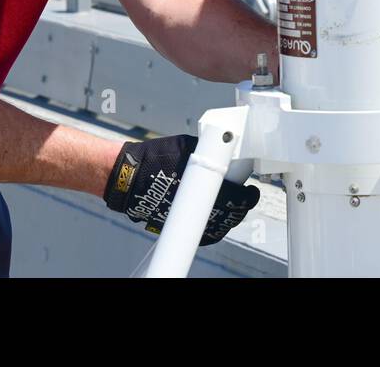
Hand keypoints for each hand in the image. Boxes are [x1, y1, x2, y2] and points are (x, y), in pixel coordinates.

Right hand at [103, 135, 260, 242]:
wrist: (128, 176)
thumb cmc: (155, 160)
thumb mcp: (188, 146)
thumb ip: (208, 151)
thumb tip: (226, 149)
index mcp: (203, 186)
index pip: (236, 200)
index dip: (248, 197)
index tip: (251, 192)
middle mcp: (195, 207)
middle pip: (230, 216)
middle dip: (240, 207)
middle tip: (245, 198)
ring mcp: (185, 220)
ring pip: (217, 226)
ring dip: (227, 217)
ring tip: (232, 207)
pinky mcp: (178, 227)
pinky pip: (200, 232)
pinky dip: (211, 227)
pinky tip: (215, 219)